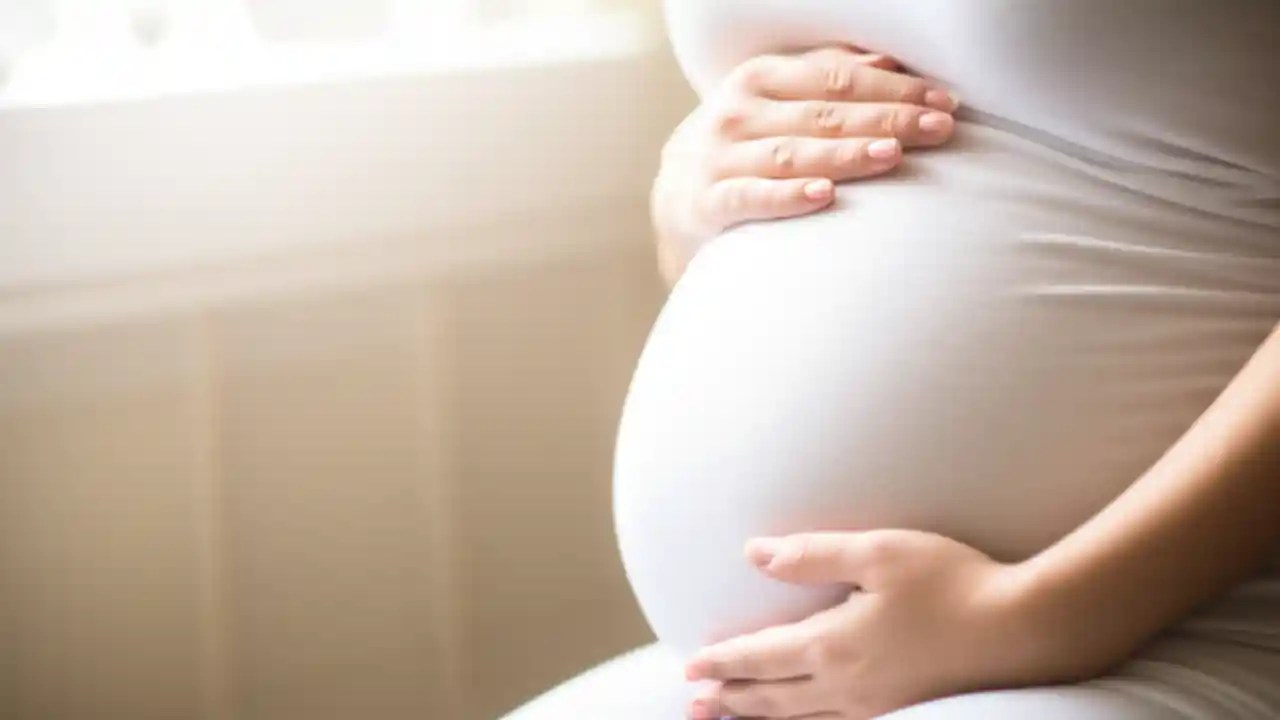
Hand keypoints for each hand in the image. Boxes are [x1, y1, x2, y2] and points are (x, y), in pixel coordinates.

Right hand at [651, 47, 959, 283]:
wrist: (674, 202)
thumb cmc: (741, 147)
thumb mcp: (772, 104)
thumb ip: (823, 79)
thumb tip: (889, 62)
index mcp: (758, 79)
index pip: (835, 79)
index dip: (891, 88)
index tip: (943, 101)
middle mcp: (737, 113)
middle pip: (822, 114)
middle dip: (885, 119)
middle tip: (939, 128)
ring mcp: (719, 158)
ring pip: (792, 154)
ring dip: (844, 154)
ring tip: (892, 155)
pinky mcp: (707, 203)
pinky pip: (752, 198)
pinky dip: (788, 197)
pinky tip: (825, 196)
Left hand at [683, 530, 1046, 719]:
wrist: (1021, 629)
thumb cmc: (951, 582)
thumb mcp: (877, 552)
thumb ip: (812, 555)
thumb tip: (754, 554)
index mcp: (834, 645)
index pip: (761, 658)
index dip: (722, 663)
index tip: (691, 668)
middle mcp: (846, 685)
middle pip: (772, 698)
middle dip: (728, 699)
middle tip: (694, 702)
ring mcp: (874, 705)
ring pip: (800, 719)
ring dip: (757, 718)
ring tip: (728, 718)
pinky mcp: (900, 711)